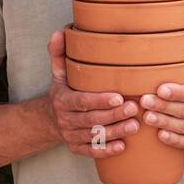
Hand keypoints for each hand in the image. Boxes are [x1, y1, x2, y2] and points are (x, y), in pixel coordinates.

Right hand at [45, 29, 139, 156]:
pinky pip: (91, 151)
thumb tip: (60, 31)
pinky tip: (123, 146)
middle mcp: (66, 119)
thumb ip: (59, 53)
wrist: (49, 119)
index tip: (118, 96)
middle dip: (113, 115)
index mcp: (63, 100)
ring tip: (135, 125)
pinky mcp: (76, 147)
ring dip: (115, 132)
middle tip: (134, 108)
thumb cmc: (63, 90)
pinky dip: (106, 150)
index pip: (81, 101)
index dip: (99, 100)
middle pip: (91, 119)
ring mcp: (71, 135)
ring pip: (94, 136)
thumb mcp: (58, 72)